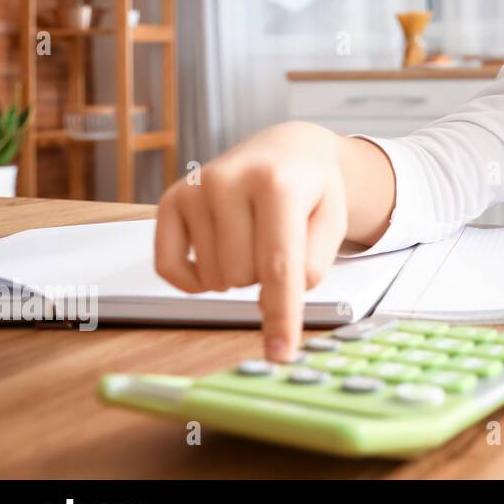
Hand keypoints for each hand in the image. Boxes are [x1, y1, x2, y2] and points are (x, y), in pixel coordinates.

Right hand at [154, 121, 348, 362]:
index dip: (280, 314)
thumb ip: (312, 263)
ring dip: (238, 273)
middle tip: (278, 238)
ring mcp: (196, 188)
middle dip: (266, 275)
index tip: (279, 353)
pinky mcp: (172, 199)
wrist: (286, 151)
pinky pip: (170, 268)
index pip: (279, 265)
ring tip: (254, 235)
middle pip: (245, 276)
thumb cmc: (310, 190)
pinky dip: (196, 279)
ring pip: (214, 279)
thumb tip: (274, 302)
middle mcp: (230, 181)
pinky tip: (218, 256)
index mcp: (280, 184)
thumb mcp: (333, 220)